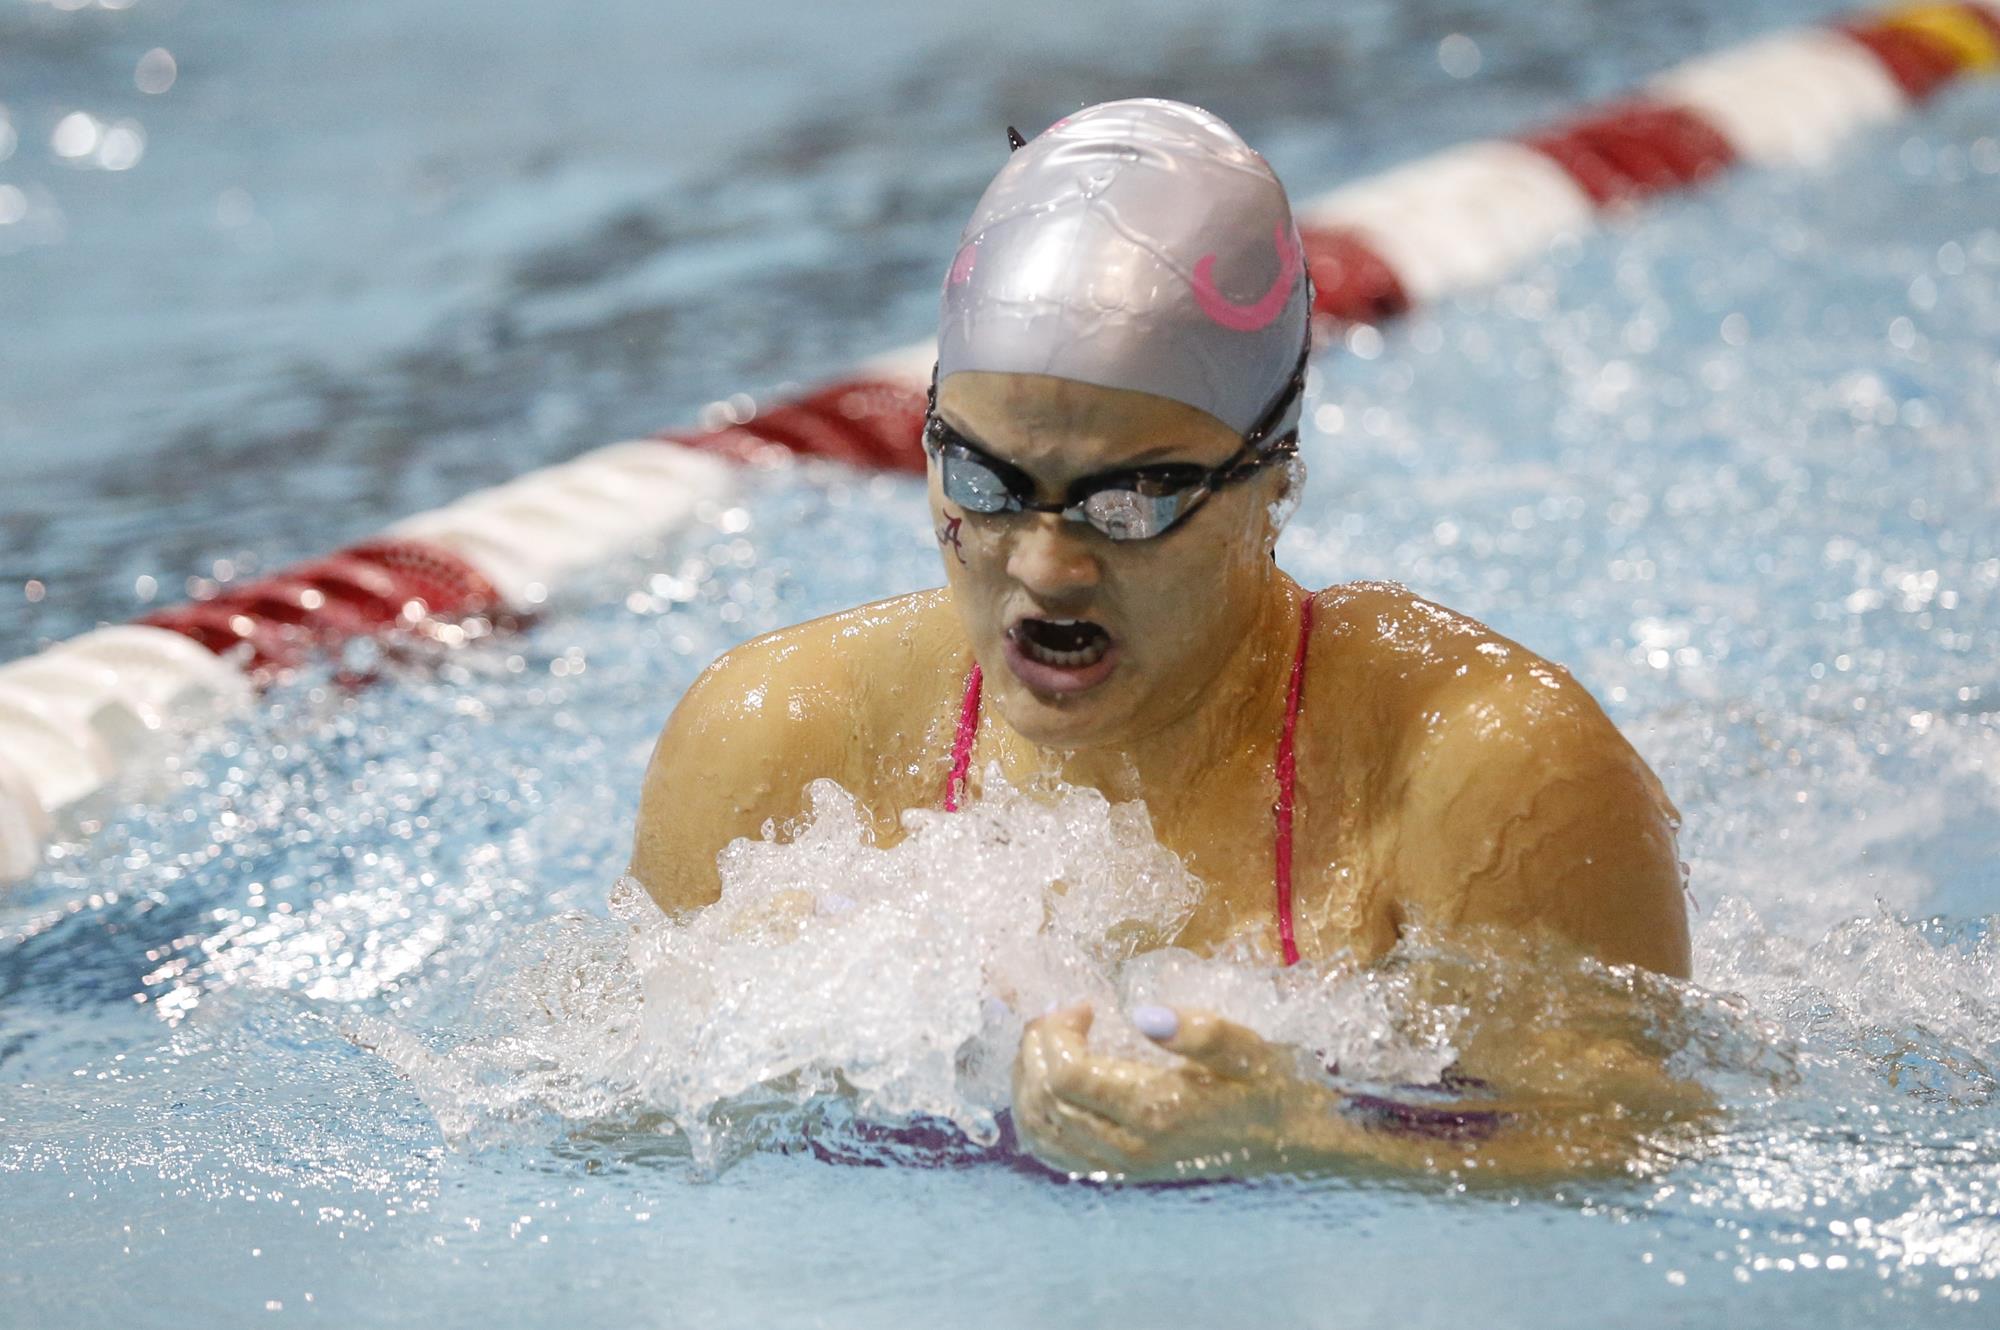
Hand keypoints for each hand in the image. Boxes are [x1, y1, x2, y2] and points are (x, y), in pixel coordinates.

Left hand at [1011, 1002, 1323, 1179]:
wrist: (1291, 1145)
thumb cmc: (1270, 1088)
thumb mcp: (1249, 1050)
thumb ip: (1201, 1031)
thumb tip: (1143, 1014)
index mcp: (1155, 1111)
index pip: (1067, 1075)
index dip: (1057, 1032)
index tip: (1083, 1004)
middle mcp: (1129, 1146)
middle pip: (1045, 1098)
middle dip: (1037, 1045)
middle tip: (1060, 1013)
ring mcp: (1121, 1164)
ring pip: (1039, 1128)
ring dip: (1028, 1077)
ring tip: (1050, 1040)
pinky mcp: (1119, 1171)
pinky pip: (1052, 1151)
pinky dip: (1034, 1114)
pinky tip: (1048, 1081)